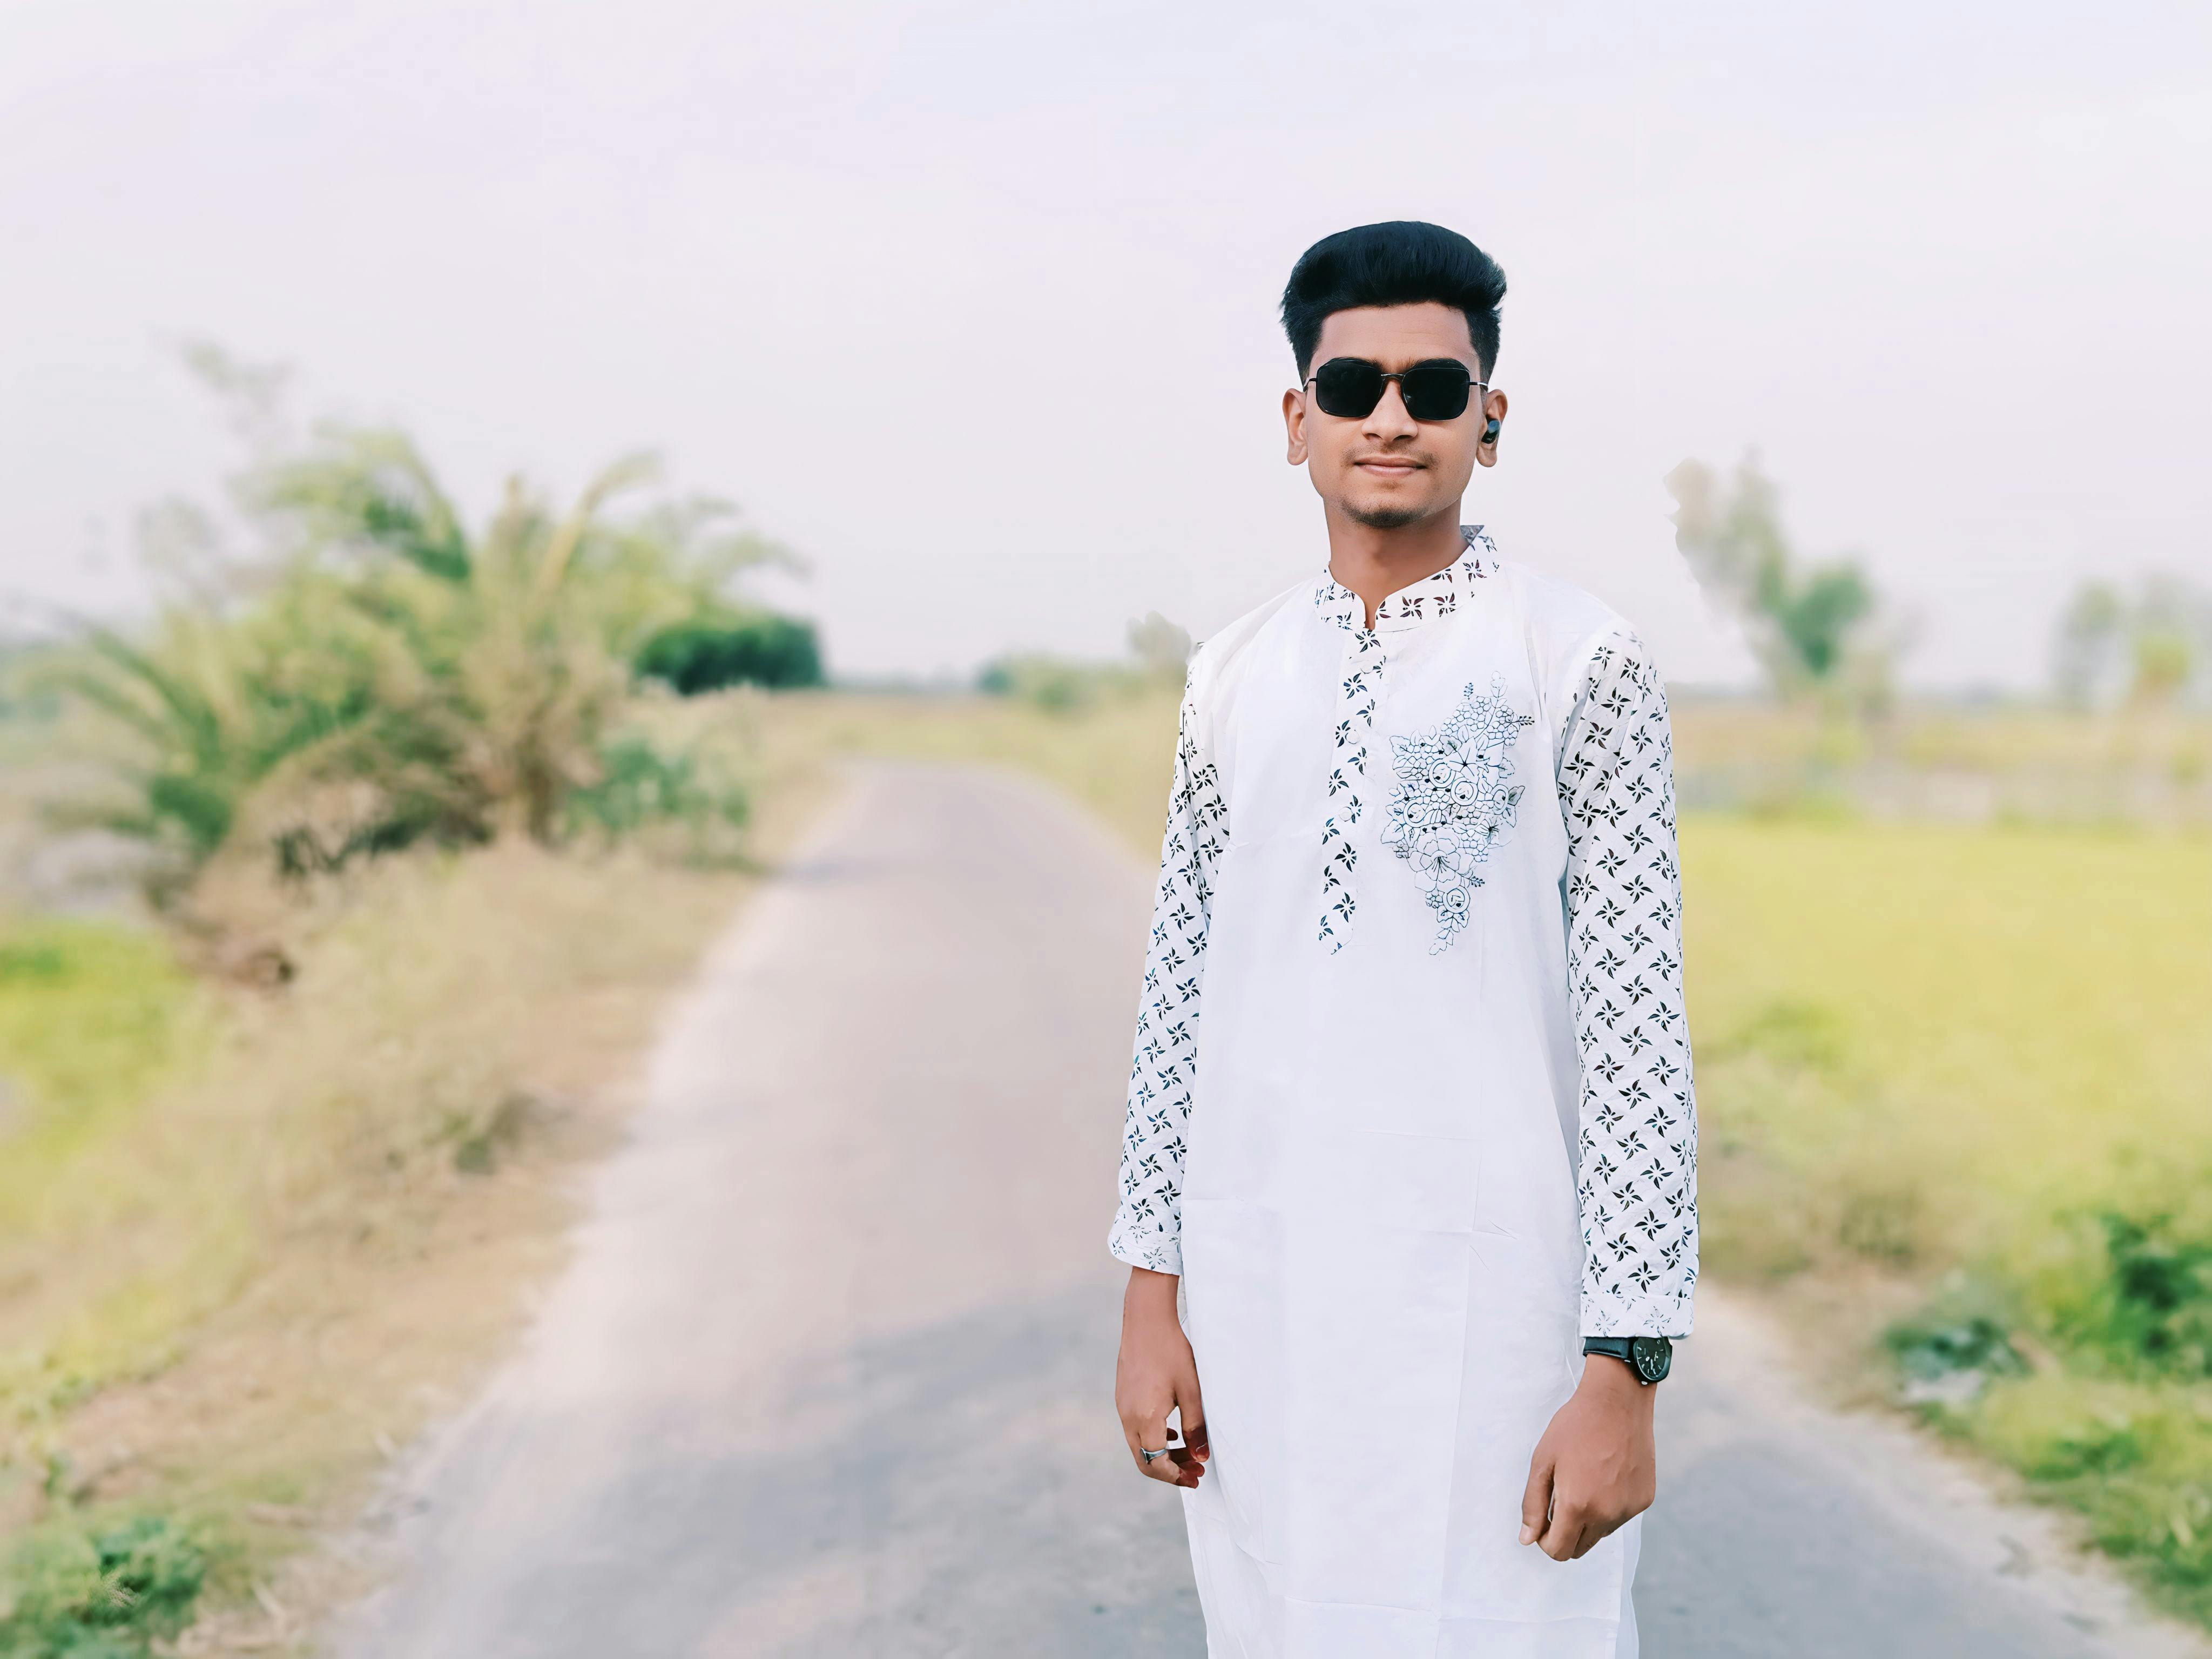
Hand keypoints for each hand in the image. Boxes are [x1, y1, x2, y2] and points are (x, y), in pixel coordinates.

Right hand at [1115, 1267, 1208, 1488]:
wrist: (1146, 1319)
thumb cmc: (1171, 1351)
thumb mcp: (1191, 1391)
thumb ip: (1196, 1427)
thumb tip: (1201, 1456)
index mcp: (1145, 1418)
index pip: (1156, 1463)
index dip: (1176, 1477)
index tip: (1196, 1478)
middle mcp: (1128, 1417)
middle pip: (1145, 1459)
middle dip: (1170, 1470)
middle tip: (1196, 1471)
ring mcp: (1122, 1407)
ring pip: (1140, 1445)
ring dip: (1163, 1454)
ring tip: (1189, 1451)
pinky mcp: (1123, 1397)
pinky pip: (1135, 1429)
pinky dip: (1154, 1438)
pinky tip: (1173, 1432)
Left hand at [1519, 1355, 1656, 1559]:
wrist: (1617, 1401)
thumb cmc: (1574, 1427)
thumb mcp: (1543, 1461)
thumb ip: (1532, 1504)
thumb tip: (1527, 1539)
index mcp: (1578, 1506)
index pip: (1559, 1551)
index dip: (1545, 1540)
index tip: (1542, 1518)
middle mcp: (1607, 1514)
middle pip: (1579, 1548)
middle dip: (1565, 1532)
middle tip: (1559, 1499)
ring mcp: (1629, 1509)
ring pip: (1600, 1533)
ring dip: (1588, 1519)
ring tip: (1584, 1479)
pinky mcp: (1644, 1499)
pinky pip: (1620, 1516)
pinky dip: (1609, 1506)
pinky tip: (1606, 1475)